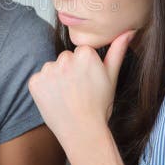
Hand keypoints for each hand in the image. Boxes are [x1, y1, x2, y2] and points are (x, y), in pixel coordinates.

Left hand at [28, 30, 134, 145]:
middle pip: (65, 59)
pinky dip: (44, 89)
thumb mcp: (111, 77)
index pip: (80, 53)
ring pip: (52, 69)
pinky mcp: (35, 82)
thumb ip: (117, 51)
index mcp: (85, 54)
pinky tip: (55, 100)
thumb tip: (128, 31)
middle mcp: (65, 58)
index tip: (88, 83)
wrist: (82, 132)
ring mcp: (48, 70)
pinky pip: (39, 80)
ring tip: (67, 97)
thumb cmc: (99, 106)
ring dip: (56, 80)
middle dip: (69, 72)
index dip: (84, 69)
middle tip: (78, 91)